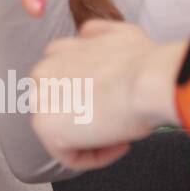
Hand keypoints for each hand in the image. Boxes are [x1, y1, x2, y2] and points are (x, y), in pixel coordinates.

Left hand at [29, 20, 184, 169]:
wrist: (149, 80)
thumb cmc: (142, 62)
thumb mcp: (118, 33)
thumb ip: (96, 35)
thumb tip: (87, 38)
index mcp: (55, 53)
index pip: (66, 85)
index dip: (94, 98)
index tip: (116, 103)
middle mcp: (41, 74)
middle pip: (64, 110)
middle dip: (90, 118)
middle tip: (120, 122)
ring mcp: (40, 101)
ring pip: (65, 133)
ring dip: (93, 139)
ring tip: (121, 134)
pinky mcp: (47, 128)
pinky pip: (69, 156)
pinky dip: (96, 157)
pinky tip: (119, 145)